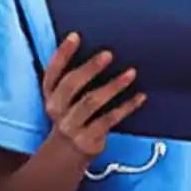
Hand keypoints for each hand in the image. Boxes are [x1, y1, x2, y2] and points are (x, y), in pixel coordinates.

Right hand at [42, 33, 146, 160]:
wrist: (65, 154)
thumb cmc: (70, 115)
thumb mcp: (62, 98)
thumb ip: (71, 77)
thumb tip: (94, 48)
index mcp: (50, 94)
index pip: (52, 72)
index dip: (62, 54)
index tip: (75, 36)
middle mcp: (57, 109)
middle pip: (71, 85)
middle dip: (89, 68)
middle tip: (108, 54)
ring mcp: (72, 125)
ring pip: (92, 102)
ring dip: (113, 86)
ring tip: (131, 73)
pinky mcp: (89, 138)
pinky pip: (109, 119)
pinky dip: (126, 107)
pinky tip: (140, 97)